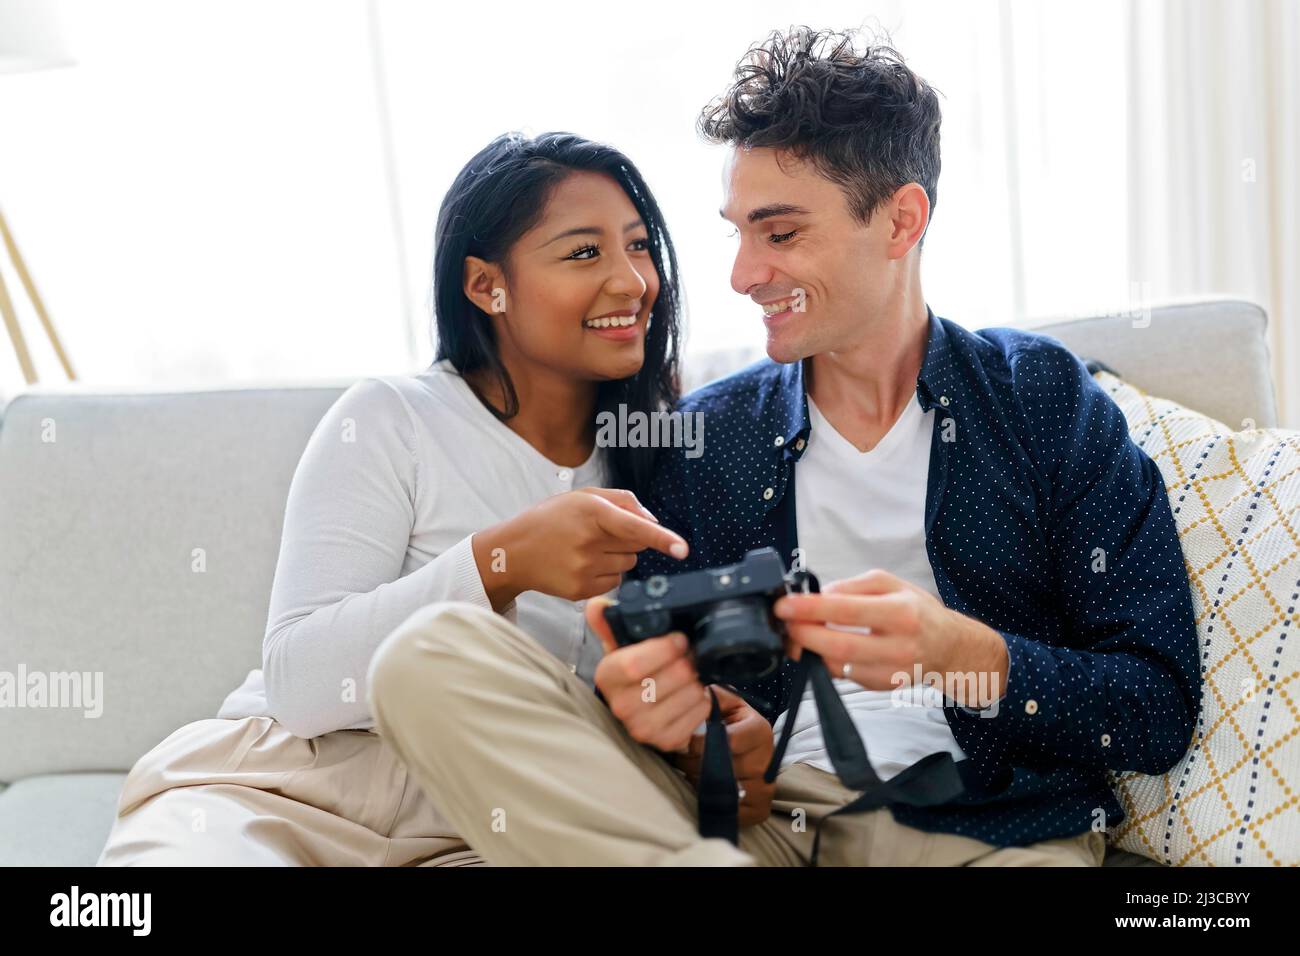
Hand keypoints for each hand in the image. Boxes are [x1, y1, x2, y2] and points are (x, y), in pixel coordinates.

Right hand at [472, 488, 687, 609]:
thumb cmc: (552, 519)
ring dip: (617, 557)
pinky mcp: (580, 591)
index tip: (682, 549)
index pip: (633, 526)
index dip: (662, 538)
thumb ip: (622, 501)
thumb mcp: (582, 497)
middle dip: (627, 540)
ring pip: (628, 565)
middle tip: (597, 534)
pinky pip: (614, 583)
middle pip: (636, 546)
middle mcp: (587, 542)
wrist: (513, 552)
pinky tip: (582, 565)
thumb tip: (653, 521)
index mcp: (590, 512)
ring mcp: (583, 569)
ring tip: (586, 550)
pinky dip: (606, 575)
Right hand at [585, 597, 711, 753]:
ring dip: (696, 679)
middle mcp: (621, 706)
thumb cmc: (633, 671)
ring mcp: (643, 728)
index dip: (665, 648)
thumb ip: (610, 622)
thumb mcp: (620, 645)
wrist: (639, 708)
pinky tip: (690, 694)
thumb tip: (597, 606)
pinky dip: (702, 698)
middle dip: (687, 659)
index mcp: (606, 677)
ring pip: (690, 693)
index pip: (635, 665)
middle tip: (688, 654)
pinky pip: (700, 710)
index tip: (678, 639)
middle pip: (672, 676)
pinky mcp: (666, 740)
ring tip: (688, 674)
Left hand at [671, 685, 775, 825]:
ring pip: (719, 791)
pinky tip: (706, 789)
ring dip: (698, 782)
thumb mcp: (726, 704)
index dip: (698, 742)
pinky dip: (711, 803)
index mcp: (760, 730)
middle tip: (685, 757)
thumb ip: (712, 696)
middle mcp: (766, 760)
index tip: (686, 741)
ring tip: (694, 771)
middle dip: (692, 763)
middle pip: (719, 769)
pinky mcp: (759, 809)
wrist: (749, 752)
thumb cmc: (731, 725)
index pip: (726, 741)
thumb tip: (697, 695)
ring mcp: (765, 788)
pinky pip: (728, 811)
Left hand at [772, 569, 1007, 706]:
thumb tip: (821, 595)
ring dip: (808, 650)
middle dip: (802, 634)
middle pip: (838, 646)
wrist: (950, 648)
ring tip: (795, 633)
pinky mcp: (882, 687)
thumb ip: (854, 586)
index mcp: (901, 613)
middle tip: (783, 622)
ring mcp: (890, 672)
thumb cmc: (918, 611)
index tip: (784, 605)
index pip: (847, 611)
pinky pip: (843, 676)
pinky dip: (825, 661)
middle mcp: (898, 646)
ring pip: (837, 666)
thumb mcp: (892, 584)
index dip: (810, 609)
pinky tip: (818, 647)